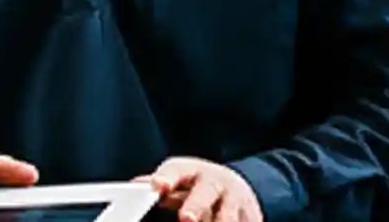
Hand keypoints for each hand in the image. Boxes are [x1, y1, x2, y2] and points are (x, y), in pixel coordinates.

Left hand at [135, 157, 262, 221]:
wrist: (237, 186)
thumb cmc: (198, 185)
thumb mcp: (180, 178)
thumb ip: (161, 183)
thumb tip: (136, 185)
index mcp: (192, 171)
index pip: (176, 171)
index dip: (167, 178)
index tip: (158, 186)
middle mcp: (215, 183)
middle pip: (205, 194)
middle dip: (196, 207)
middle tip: (186, 218)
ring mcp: (236, 201)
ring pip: (226, 216)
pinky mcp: (252, 217)